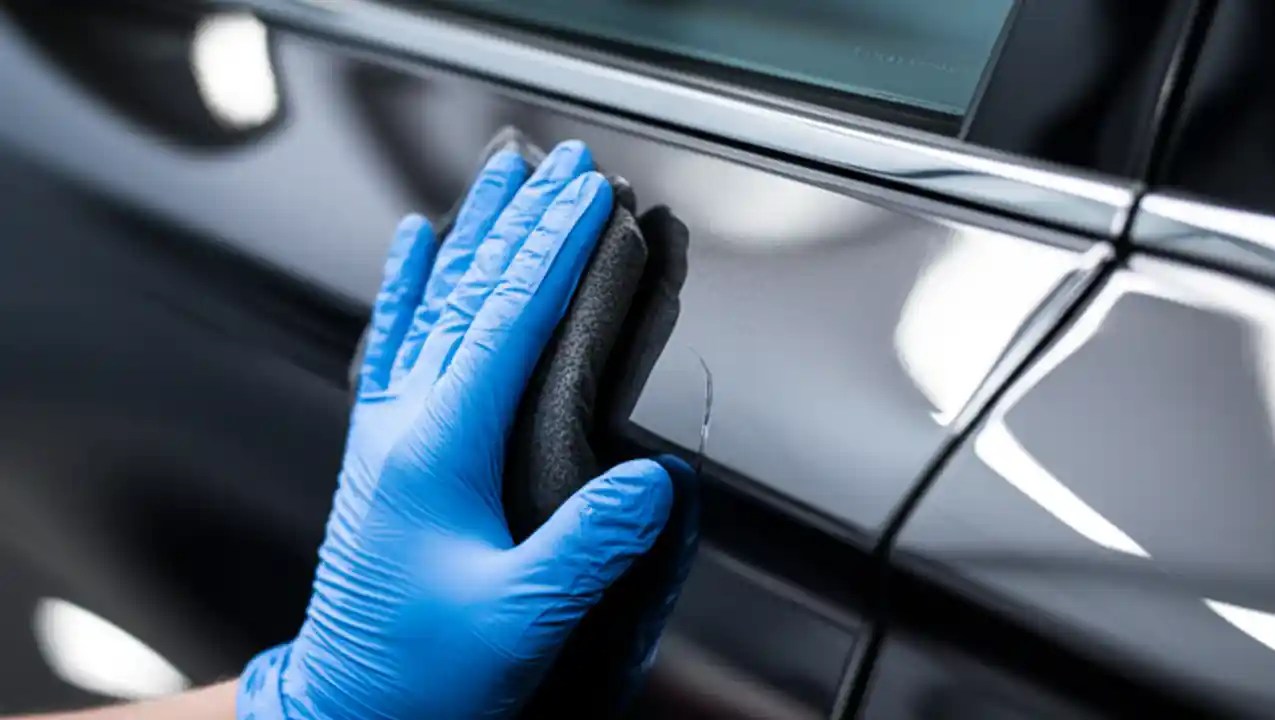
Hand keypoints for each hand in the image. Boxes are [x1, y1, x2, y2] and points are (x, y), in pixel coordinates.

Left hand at [236, 141, 676, 719]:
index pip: (508, 321)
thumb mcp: (522, 616)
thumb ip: (587, 542)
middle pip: (473, 291)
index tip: (589, 194)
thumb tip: (650, 482)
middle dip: (524, 218)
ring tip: (500, 171)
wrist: (349, 701)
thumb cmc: (426, 669)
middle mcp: (406, 420)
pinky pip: (391, 341)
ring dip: (473, 229)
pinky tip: (413, 240)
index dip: (553, 250)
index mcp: (440, 447)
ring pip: (433, 301)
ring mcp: (388, 427)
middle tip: (563, 160)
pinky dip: (405, 283)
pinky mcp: (383, 445)